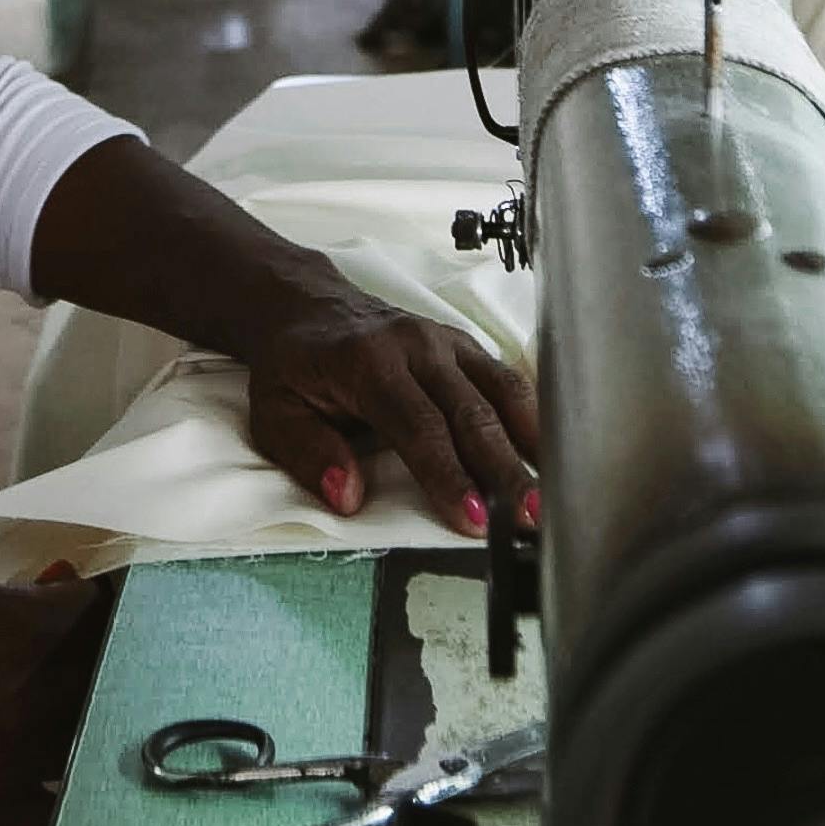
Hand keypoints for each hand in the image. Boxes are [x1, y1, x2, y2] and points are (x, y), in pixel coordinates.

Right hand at [0, 573, 119, 825]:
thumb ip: (5, 604)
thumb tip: (52, 598)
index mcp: (23, 631)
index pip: (101, 613)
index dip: (109, 606)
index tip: (105, 605)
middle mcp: (34, 695)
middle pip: (110, 676)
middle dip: (113, 661)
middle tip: (105, 656)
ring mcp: (16, 760)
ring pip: (92, 742)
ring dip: (99, 726)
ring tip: (95, 716)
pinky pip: (55, 819)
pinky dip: (72, 805)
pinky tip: (79, 792)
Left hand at [244, 292, 539, 536]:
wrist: (306, 307)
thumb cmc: (294, 367)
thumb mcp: (275, 413)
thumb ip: (310, 454)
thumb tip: (348, 495)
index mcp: (369, 363)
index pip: (420, 426)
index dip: (449, 475)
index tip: (473, 518)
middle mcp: (417, 346)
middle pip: (472, 412)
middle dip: (503, 470)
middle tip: (528, 518)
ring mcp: (447, 341)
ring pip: (501, 391)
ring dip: (529, 445)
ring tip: (547, 494)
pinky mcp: (465, 346)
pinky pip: (506, 379)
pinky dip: (531, 417)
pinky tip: (548, 454)